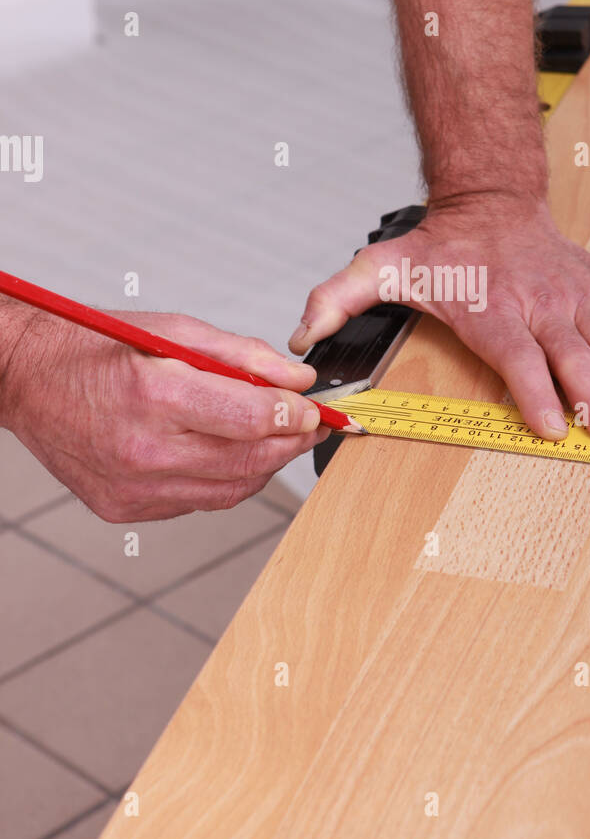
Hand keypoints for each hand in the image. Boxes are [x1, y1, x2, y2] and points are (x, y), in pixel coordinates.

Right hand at [0, 310, 327, 520]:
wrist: (28, 381)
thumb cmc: (95, 348)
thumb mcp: (173, 330)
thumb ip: (242, 356)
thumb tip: (296, 379)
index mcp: (155, 393)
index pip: (251, 418)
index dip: (293, 416)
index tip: (312, 409)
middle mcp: (143, 449)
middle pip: (248, 461)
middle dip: (289, 443)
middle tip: (307, 425)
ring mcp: (133, 487)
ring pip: (230, 490)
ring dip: (262, 465)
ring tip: (272, 437)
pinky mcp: (126, 508)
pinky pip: (197, 502)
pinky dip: (222, 479)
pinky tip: (223, 453)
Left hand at [288, 196, 589, 442]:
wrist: (490, 199)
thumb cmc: (442, 245)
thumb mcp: (381, 268)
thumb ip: (336, 300)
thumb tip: (302, 340)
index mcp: (492, 310)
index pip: (518, 356)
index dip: (536, 392)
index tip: (553, 427)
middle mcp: (538, 305)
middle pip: (571, 358)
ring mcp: (573, 298)